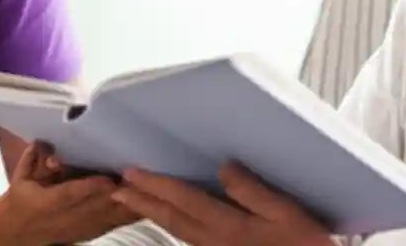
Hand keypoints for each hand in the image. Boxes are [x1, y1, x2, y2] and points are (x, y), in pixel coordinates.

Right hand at [0, 143, 139, 244]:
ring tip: (147, 190)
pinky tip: (146, 206)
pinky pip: (112, 224)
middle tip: (137, 179)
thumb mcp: (20, 179)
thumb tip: (39, 142)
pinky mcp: (90, 232)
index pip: (70, 195)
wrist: (19, 231)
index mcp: (47, 202)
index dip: (89, 187)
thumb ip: (31, 160)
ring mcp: (80, 227)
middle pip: (96, 207)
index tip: (106, 179)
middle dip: (117, 194)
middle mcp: (66, 217)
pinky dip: (128, 216)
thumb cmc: (21, 200)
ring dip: (127, 205)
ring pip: (107, 217)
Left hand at [112, 162, 333, 245]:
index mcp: (229, 226)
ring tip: (134, 201)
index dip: (155, 185)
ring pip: (177, 232)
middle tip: (117, 188)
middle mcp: (216, 243)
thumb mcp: (288, 214)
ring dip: (154, 214)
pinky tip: (173, 220)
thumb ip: (253, 190)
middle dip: (143, 202)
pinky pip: (190, 240)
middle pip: (172, 219)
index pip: (184, 200)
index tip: (131, 173)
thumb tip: (224, 167)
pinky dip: (174, 226)